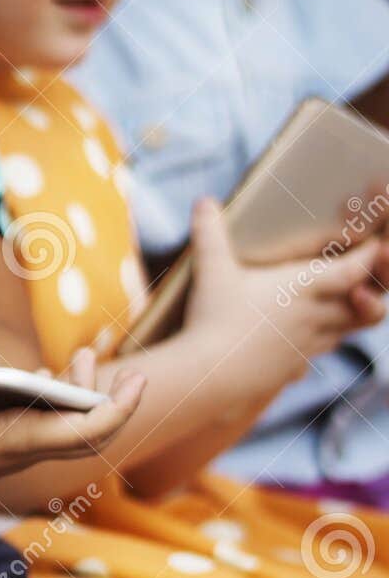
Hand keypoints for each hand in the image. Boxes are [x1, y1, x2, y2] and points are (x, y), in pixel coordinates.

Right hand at [0, 327, 144, 509]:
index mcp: (18, 441)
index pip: (88, 432)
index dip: (120, 408)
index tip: (138, 379)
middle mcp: (22, 448)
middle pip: (86, 431)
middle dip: (109, 399)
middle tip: (127, 370)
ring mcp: (11, 449)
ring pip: (63, 426)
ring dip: (79, 392)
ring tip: (85, 356)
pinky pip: (39, 423)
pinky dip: (48, 396)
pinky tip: (37, 376)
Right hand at [182, 197, 388, 390]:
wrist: (213, 376)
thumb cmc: (216, 320)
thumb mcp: (210, 270)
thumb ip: (210, 233)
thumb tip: (205, 201)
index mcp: (304, 288)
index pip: (357, 269)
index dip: (372, 253)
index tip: (377, 240)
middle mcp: (317, 316)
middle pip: (371, 306)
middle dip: (377, 287)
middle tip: (372, 271)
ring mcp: (310, 344)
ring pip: (350, 330)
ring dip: (355, 313)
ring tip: (345, 299)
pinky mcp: (295, 365)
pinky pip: (323, 349)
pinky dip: (325, 337)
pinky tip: (305, 333)